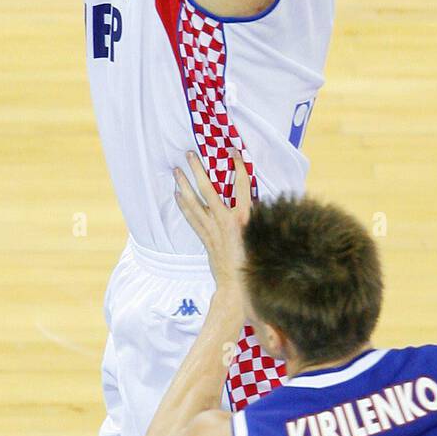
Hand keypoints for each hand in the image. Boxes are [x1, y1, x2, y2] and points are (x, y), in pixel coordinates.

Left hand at [174, 151, 251, 291]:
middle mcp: (225, 220)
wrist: (237, 285)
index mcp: (243, 217)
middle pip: (208, 189)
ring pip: (194, 202)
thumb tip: (251, 198)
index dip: (239, 166)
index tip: (234, 150)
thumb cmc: (254, 260)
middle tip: (189, 154)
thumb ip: (254, 215)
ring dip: (184, 184)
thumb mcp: (260, 234)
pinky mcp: (205, 237)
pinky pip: (190, 217)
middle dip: (198, 170)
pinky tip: (177, 194)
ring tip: (176, 171)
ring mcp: (212, 229)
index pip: (242, 184)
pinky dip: (183, 204)